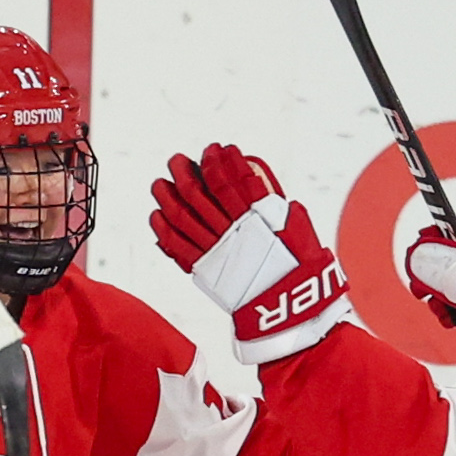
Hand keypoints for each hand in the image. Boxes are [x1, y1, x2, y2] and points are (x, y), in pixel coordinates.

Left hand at [149, 144, 354, 363]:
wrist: (287, 306)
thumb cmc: (299, 265)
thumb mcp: (296, 226)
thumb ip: (274, 202)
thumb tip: (257, 179)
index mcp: (256, 217)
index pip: (231, 180)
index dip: (220, 162)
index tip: (213, 149)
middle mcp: (231, 231)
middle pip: (199, 194)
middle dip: (185, 173)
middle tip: (176, 160)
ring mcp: (215, 251)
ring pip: (182, 217)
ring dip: (168, 197)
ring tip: (160, 184)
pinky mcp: (204, 270)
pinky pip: (177, 246)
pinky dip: (163, 229)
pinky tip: (157, 216)